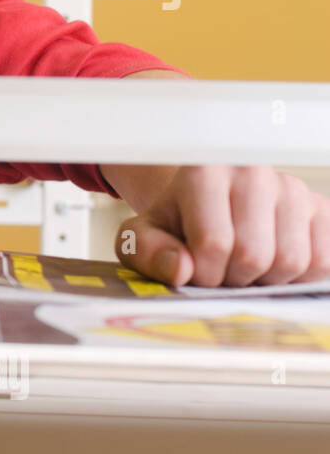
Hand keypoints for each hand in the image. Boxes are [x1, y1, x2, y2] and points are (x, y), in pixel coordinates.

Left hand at [110, 165, 329, 287]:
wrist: (205, 204)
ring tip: (241, 267)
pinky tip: (270, 266)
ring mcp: (293, 189)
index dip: (202, 273)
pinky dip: (296, 278)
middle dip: (232, 279)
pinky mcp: (320, 209)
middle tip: (218, 272)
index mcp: (205, 171)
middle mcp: (254, 172)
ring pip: (292, 262)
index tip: (193, 271)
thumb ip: (148, 252)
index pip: (213, 242)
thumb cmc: (175, 221)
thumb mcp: (143, 235)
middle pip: (254, 255)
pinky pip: (323, 262)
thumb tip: (181, 270)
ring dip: (264, 281)